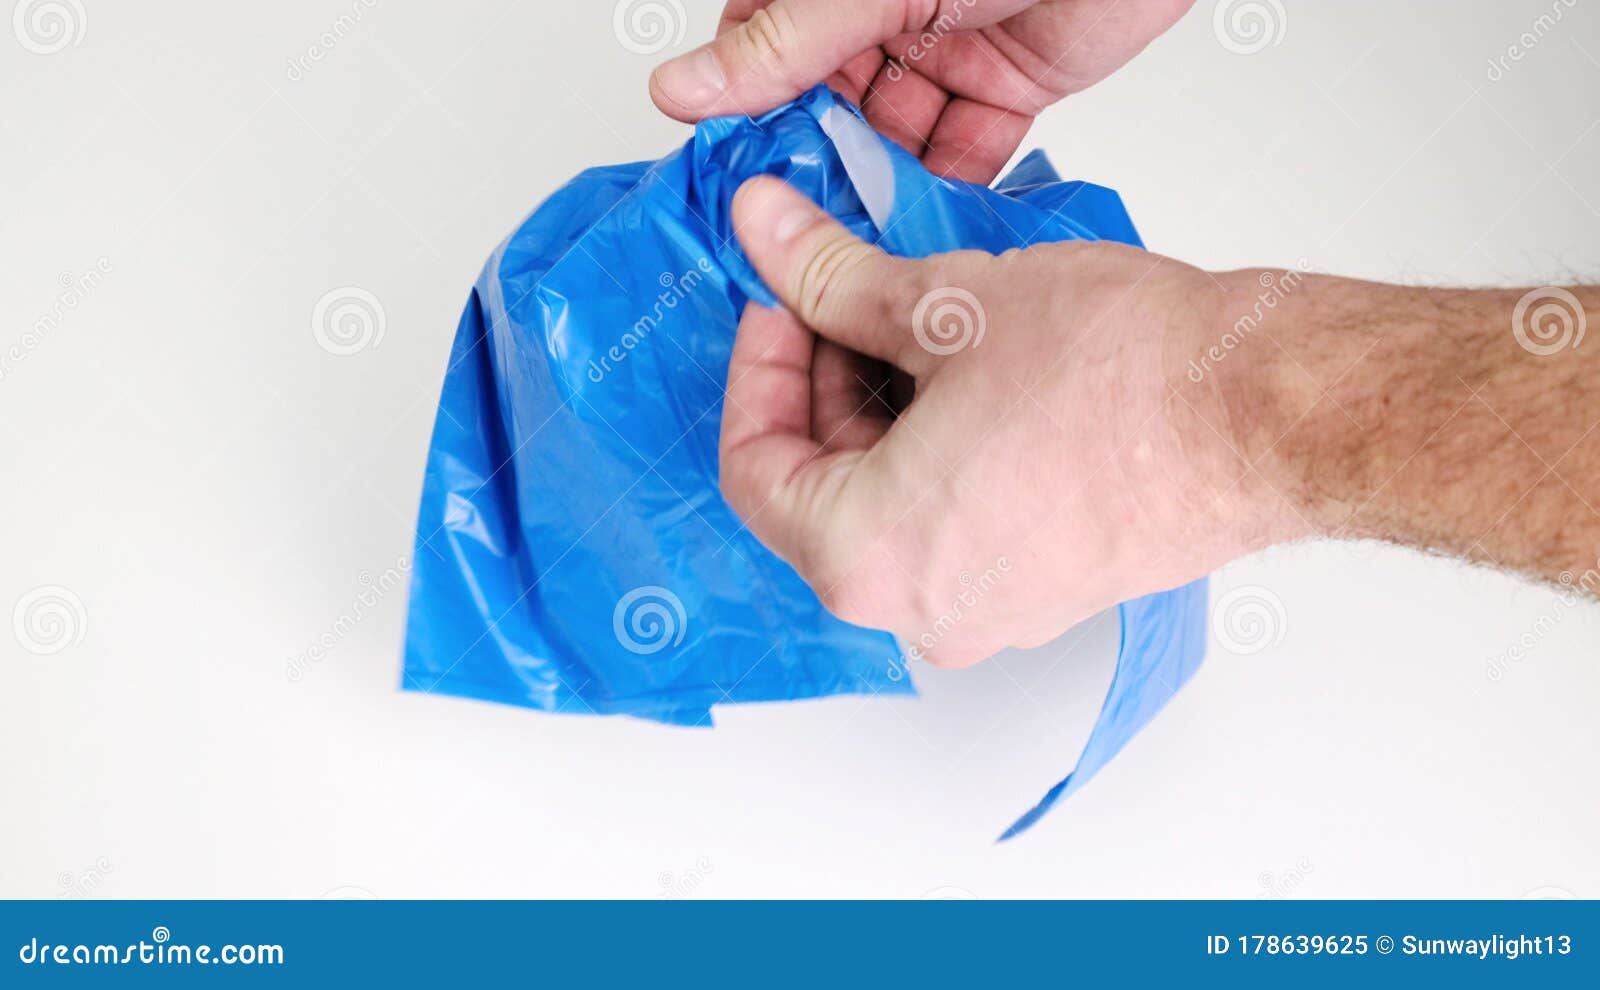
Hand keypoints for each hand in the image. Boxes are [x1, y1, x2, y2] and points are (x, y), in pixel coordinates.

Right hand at [651, 0, 1193, 183]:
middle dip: (817, 158)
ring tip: (856, 240)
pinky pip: (965, 147)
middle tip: (793, 223)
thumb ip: (784, 44)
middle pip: (829, 100)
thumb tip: (683, 87)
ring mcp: (947, 45)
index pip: (765, 44)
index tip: (730, 172)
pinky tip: (924, 225)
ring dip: (878, 181)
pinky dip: (948, 184)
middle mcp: (887, 8)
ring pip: (893, 134)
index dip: (747, 106)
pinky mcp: (1008, 81)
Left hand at [718, 177, 1289, 665]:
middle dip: (822, 381)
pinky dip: (939, 448)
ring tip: (920, 319)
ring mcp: (988, 610)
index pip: (754, 466)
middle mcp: (920, 609)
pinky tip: (973, 370)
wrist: (1262, 416)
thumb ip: (830, 277)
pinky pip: (953, 520)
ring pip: (889, 503)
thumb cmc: (1122, 380)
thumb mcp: (942, 305)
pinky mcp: (1043, 591)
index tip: (784, 299)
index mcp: (865, 558)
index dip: (758, 365)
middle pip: (820, 489)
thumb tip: (766, 234)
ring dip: (883, 410)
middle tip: (846, 293)